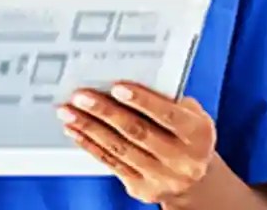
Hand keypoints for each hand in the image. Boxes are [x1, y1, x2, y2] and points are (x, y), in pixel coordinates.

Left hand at [58, 82, 216, 204]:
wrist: (194, 180)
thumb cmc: (187, 136)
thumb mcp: (191, 115)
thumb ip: (167, 99)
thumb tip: (127, 77)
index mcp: (198, 136)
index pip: (168, 115)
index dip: (142, 100)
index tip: (117, 87)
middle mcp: (183, 160)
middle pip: (138, 132)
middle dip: (105, 112)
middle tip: (81, 96)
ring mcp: (162, 177)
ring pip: (119, 149)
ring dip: (90, 128)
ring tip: (69, 112)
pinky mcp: (142, 188)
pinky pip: (111, 163)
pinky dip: (90, 145)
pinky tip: (76, 131)